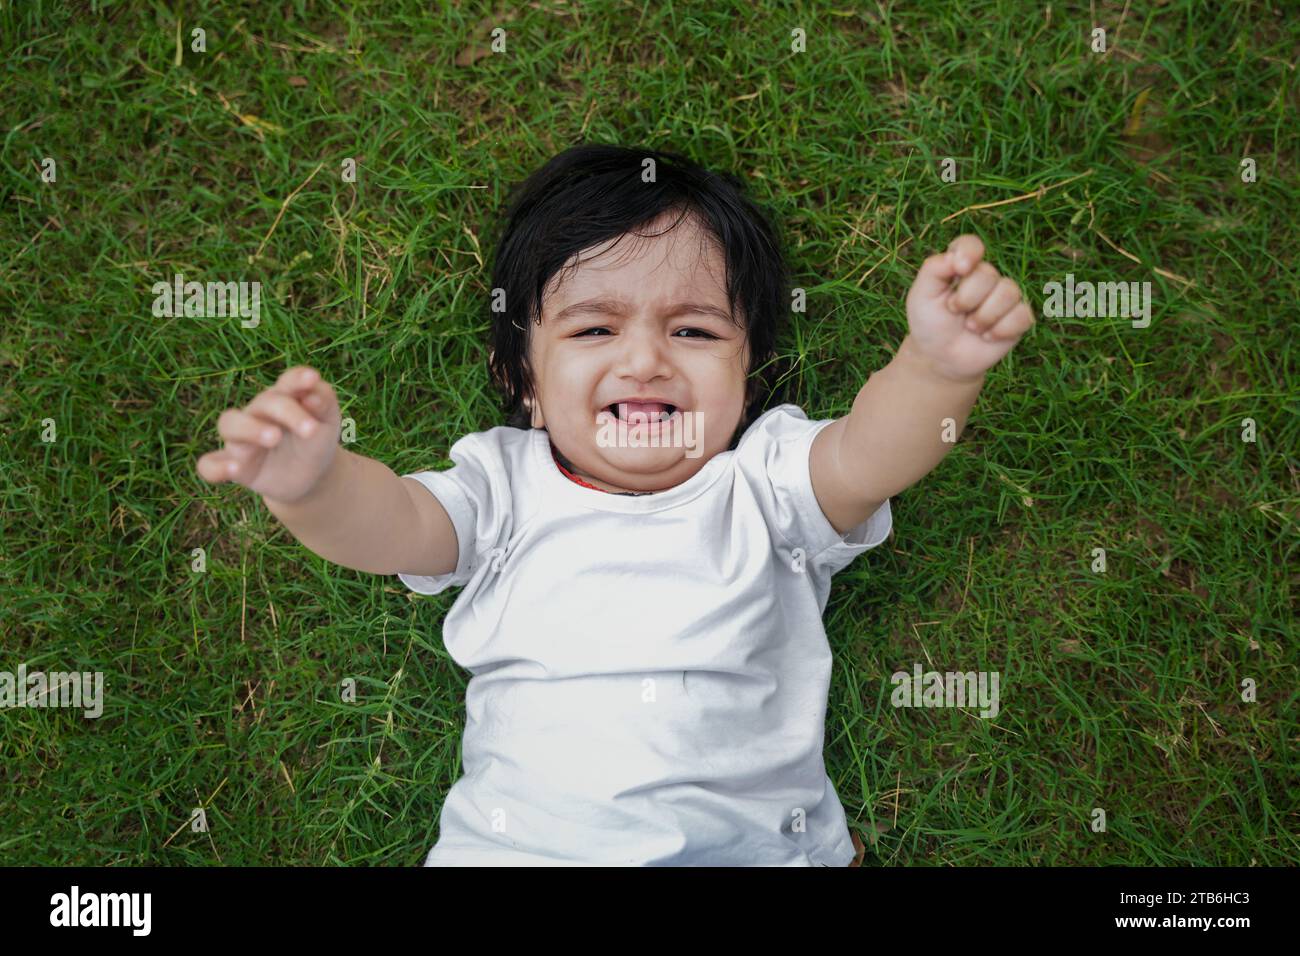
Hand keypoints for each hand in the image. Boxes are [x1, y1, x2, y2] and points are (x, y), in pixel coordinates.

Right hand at [196, 365, 341, 504]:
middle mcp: (258, 413)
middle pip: (263, 402)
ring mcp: (242, 439)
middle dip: (287, 412)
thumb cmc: (315, 441)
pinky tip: (233, 470)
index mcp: (284, 398)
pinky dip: (217, 467)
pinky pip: (210, 465)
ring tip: (274, 438)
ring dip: (250, 428)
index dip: (297, 379)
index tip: (312, 379)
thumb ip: (324, 403)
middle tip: (310, 430)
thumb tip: (313, 393)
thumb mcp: (328, 422)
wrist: (310, 476)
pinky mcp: (235, 466)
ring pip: (230, 423)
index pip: (287, 383)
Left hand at [904, 234, 1034, 381]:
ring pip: (1009, 292)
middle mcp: (986, 278)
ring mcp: (1004, 297)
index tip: (960, 269)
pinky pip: (1022, 315)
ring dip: (984, 316)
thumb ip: (934, 269)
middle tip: (955, 312)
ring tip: (970, 327)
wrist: (940, 358)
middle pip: (989, 274)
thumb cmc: (930, 324)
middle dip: (968, 299)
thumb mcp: (921, 295)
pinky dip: (1002, 330)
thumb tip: (957, 256)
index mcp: (961, 267)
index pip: (971, 245)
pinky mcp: (1018, 318)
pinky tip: (987, 337)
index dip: (970, 252)